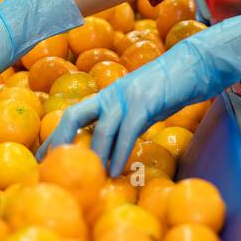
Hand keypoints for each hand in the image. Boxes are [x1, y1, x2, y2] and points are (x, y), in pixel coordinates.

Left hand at [36, 15, 240, 175]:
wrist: (196, 62)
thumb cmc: (171, 86)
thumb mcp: (143, 104)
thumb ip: (128, 121)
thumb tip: (117, 145)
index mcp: (109, 95)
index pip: (74, 113)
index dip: (57, 135)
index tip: (43, 156)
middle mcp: (113, 94)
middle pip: (75, 114)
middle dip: (60, 140)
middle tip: (49, 167)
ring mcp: (129, 96)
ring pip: (102, 128)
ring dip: (93, 155)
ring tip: (86, 178)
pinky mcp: (147, 101)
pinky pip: (129, 130)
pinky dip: (120, 152)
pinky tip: (116, 170)